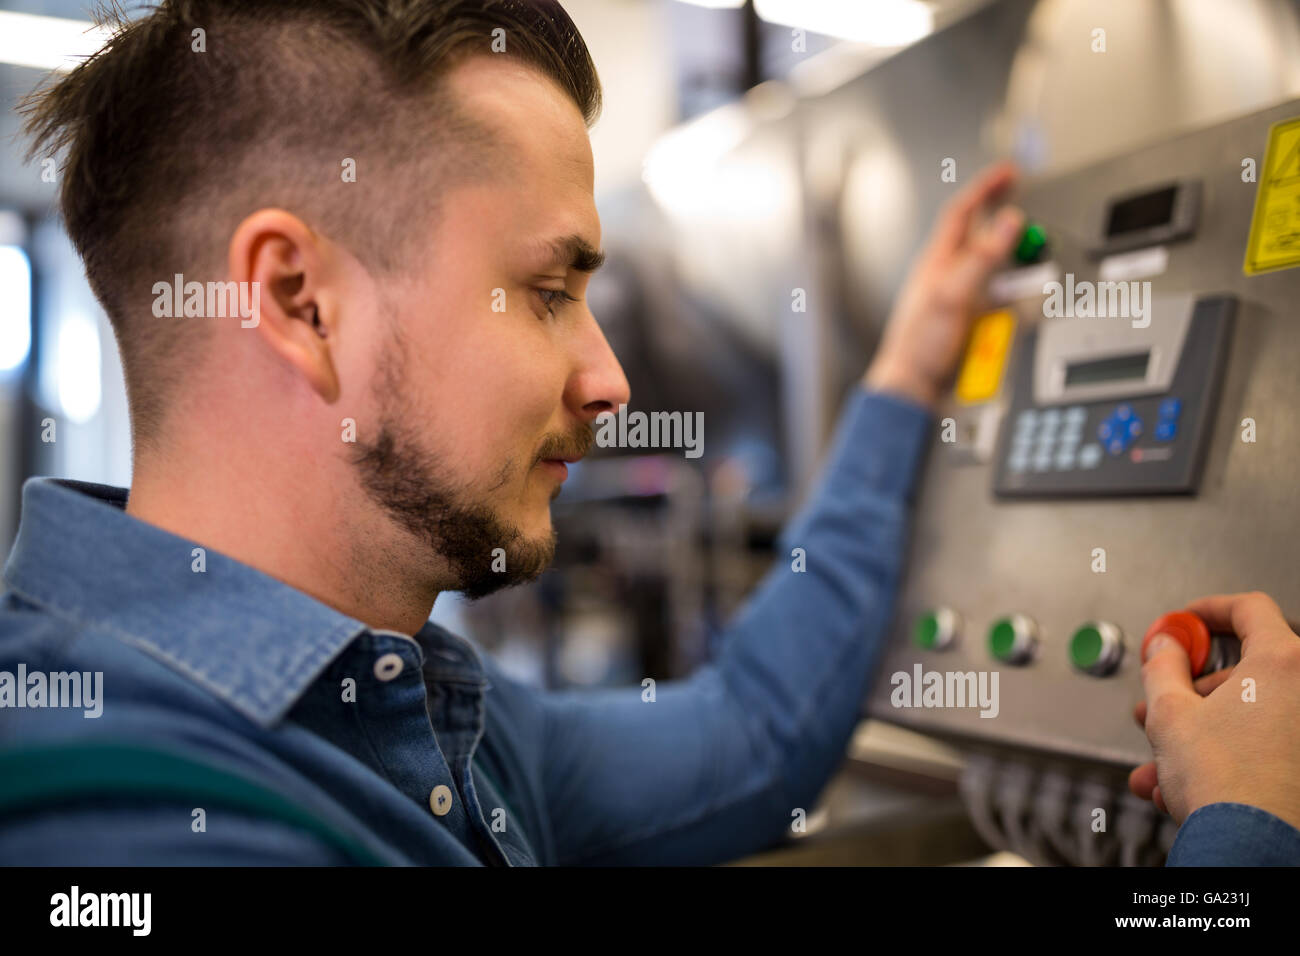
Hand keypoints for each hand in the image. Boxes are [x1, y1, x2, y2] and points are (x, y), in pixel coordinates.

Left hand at [864, 161, 1023, 407]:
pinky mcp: (964, 319)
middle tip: (1023, 201)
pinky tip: (1014, 295)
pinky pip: (992, 295)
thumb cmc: (919, 344)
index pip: (962, 211)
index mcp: (937, 261)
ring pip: (987, 265)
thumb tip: (1008, 221)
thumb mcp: (954, 294)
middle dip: (1000, 216)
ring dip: (1007, 257)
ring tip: (1027, 251)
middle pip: (977, 234)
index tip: (1009, 172)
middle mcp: (944, 275)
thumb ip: (981, 257)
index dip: (985, 187)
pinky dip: (1007, 290)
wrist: (911, 386)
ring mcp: (955, 297)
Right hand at [1129, 591, 1299, 830]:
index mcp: (1282, 662)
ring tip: (1160, 758)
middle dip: (1192, 687)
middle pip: (1247, 669)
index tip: (1184, 623)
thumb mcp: (1169, 712)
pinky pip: (1266, 746)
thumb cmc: (1224, 784)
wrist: (1253, 849)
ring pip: (1251, 715)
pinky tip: (1185, 784)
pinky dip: (1227, 757)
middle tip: (1163, 698)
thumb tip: (1165, 645)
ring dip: (1201, 731)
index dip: (1207, 611)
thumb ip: (1162, 665)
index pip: (1249, 608)